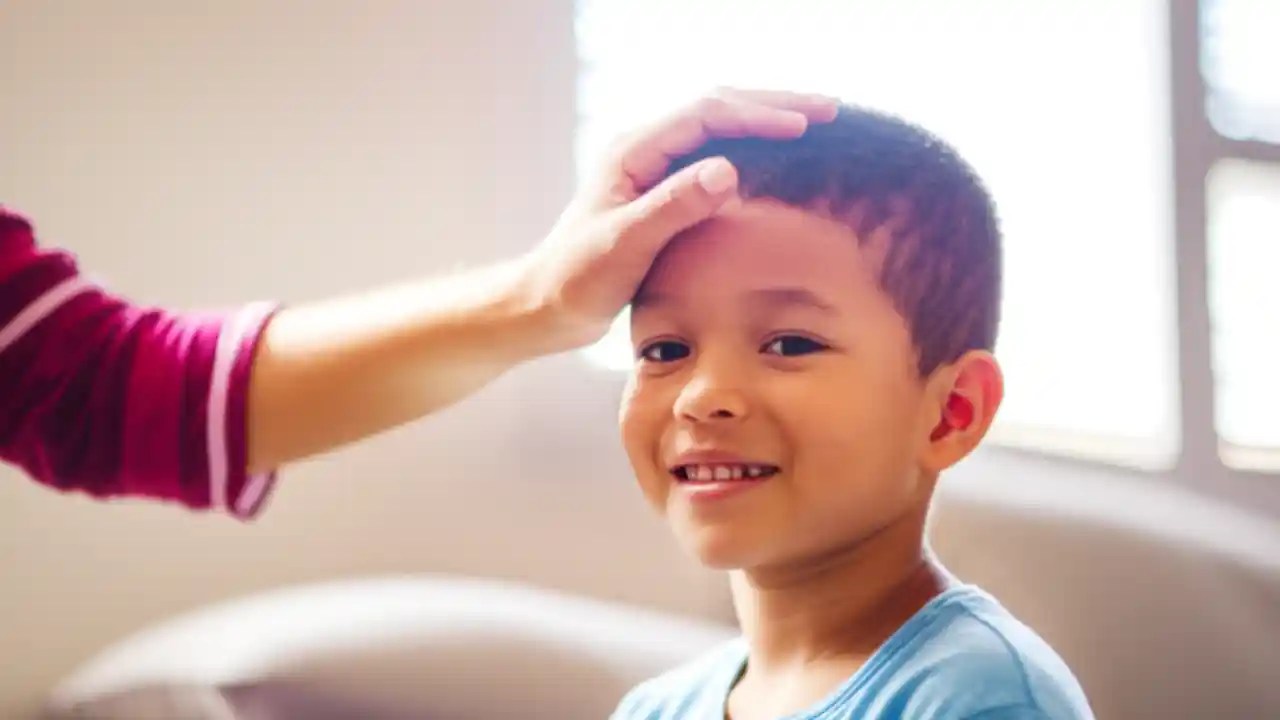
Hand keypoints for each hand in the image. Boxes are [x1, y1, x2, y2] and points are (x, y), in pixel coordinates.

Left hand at [516, 88, 838, 353]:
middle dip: (773, 105)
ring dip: (766, 122)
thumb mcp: (624, 245)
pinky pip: (716, 157)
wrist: (547, 306)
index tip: (804, 126)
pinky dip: (753, 152)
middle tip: (828, 111)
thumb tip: (730, 170)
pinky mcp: (663, 194)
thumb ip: (673, 207)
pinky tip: (781, 162)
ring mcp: (654, 170)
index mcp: (634, 151)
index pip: (706, 114)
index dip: (757, 115)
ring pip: (720, 129)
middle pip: (718, 109)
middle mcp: (645, 151)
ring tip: (815, 124)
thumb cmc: (576, 278)